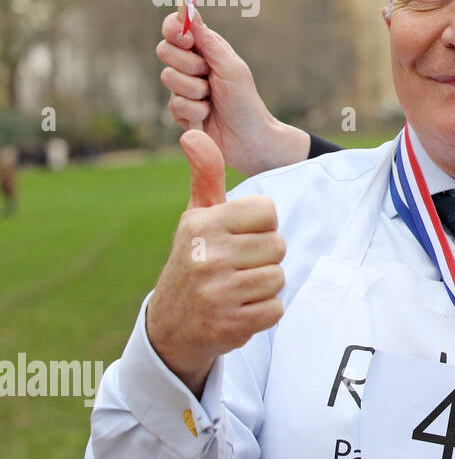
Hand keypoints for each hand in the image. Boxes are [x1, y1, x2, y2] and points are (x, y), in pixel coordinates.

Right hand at [145, 130, 286, 394]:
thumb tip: (193, 134)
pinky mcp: (230, 324)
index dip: (261, 225)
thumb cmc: (195, 260)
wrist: (172, 325)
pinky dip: (263, 312)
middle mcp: (207, 256)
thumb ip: (205, 176)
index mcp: (203, 224)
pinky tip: (239, 310)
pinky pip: (275, 309)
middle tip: (238, 266)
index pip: (267, 212)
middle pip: (277, 246)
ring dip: (264, 286)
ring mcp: (217, 292)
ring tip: (238, 288)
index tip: (241, 236)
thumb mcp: (197, 218)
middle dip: (264, 257)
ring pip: (278, 278)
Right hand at [157, 8, 309, 175]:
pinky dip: (195, 110)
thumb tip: (190, 12)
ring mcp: (182, 88)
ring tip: (212, 99)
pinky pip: (174, 104)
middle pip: (164, 50)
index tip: (185, 39)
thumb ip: (208, 42)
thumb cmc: (245, 101)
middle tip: (208, 74)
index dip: (174, 29)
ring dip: (195, 90)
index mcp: (205, 49)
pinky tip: (207, 115)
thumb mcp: (230, 67)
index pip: (175, 28)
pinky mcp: (179, 110)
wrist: (248, 139)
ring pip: (168, 78)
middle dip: (188, 64)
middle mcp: (191, 65)